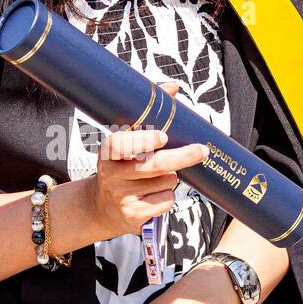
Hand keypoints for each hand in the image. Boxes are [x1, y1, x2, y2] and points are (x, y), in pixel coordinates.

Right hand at [85, 80, 208, 240]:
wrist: (101, 207)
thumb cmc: (121, 166)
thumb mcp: (126, 141)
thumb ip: (148, 112)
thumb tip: (172, 87)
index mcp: (108, 153)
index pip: (121, 145)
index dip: (142, 140)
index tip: (163, 137)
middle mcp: (111, 175)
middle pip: (152, 166)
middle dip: (181, 157)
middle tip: (201, 151)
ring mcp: (121, 198)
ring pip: (165, 183)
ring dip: (171, 178)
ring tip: (158, 177)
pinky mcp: (133, 216)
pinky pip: (165, 201)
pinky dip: (168, 196)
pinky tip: (155, 193)